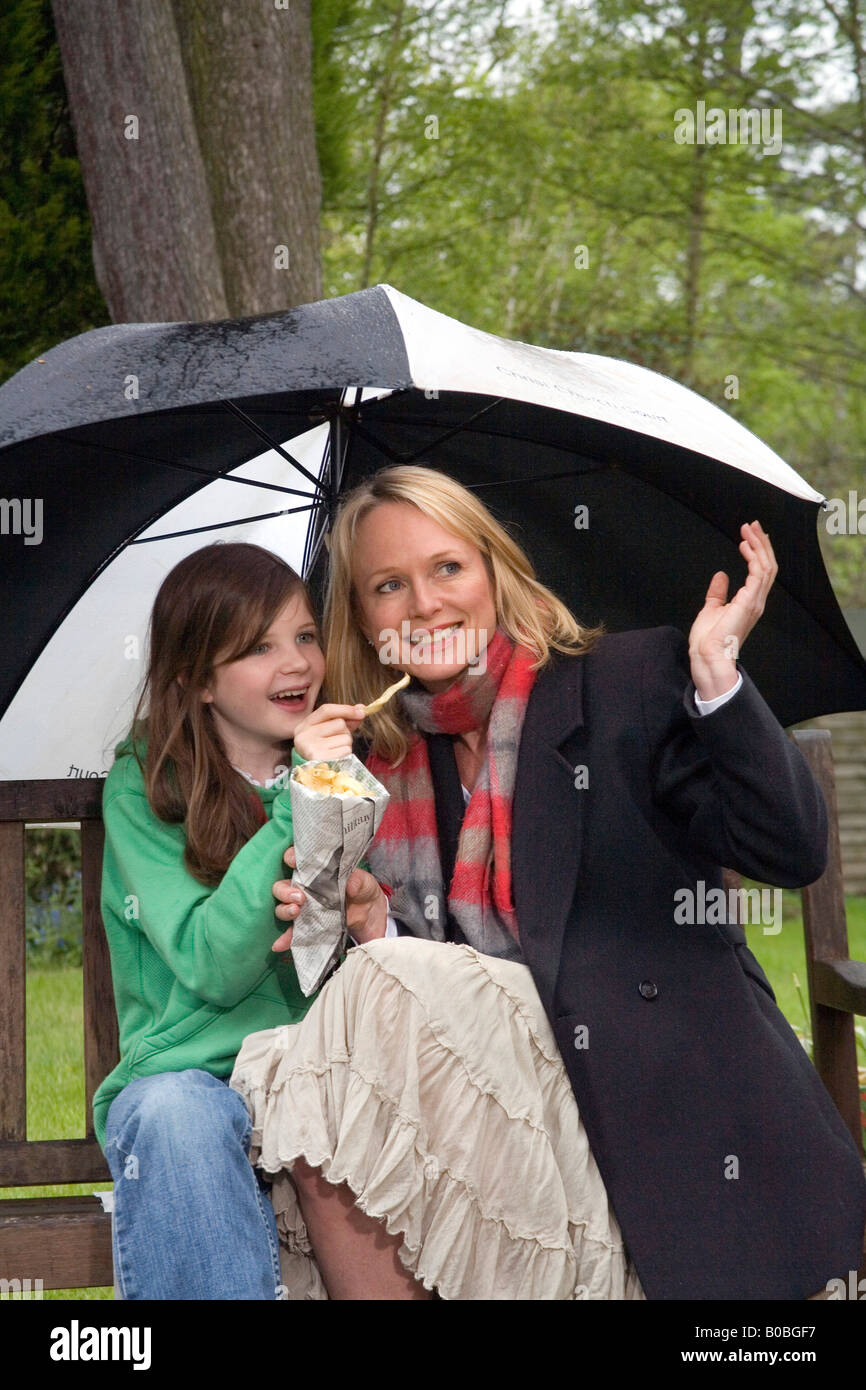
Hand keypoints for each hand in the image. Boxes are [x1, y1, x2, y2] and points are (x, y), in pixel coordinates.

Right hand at [271, 846, 387, 951]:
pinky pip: (291, 933)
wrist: (370, 913)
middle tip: (300, 897)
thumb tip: (350, 884)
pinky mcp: (307, 926)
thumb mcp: (363, 881)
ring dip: (284, 910)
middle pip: (282, 887)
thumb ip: (357, 880)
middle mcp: (304, 889)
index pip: (295, 861)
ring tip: (296, 912)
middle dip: (285, 891)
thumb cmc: (362, 889)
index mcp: (315, 872)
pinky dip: (284, 939)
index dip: (291, 858)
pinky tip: (279, 944)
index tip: (292, 861)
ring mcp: (304, 909)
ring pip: (283, 908)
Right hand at [292, 702, 366, 761]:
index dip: (346, 709)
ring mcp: (312, 747)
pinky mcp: (321, 759)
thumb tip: (361, 708)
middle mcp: (305, 735)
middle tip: (336, 742)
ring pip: (345, 737)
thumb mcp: (326, 732)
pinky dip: (345, 754)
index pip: (327, 710)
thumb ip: (343, 719)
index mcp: (304, 726)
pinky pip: (346, 750)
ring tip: (334, 751)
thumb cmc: (320, 751)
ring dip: (346, 744)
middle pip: (339, 723)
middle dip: (345, 732)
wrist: (311, 775)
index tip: (362, 711)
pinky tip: (336, 758)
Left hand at [688, 521, 777, 699]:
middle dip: (762, 543)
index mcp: (750, 602)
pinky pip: (759, 573)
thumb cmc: (709, 639)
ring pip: (766, 566)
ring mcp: (755, 601)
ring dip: (758, 545)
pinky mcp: (749, 602)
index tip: (747, 537)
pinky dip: (754, 556)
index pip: (761, 572)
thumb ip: (718, 592)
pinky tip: (745, 545)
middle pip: (768, 565)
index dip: (757, 552)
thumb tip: (720, 576)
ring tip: (749, 529)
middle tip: (753, 525)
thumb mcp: (712, 608)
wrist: (707, 655)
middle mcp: (756, 600)